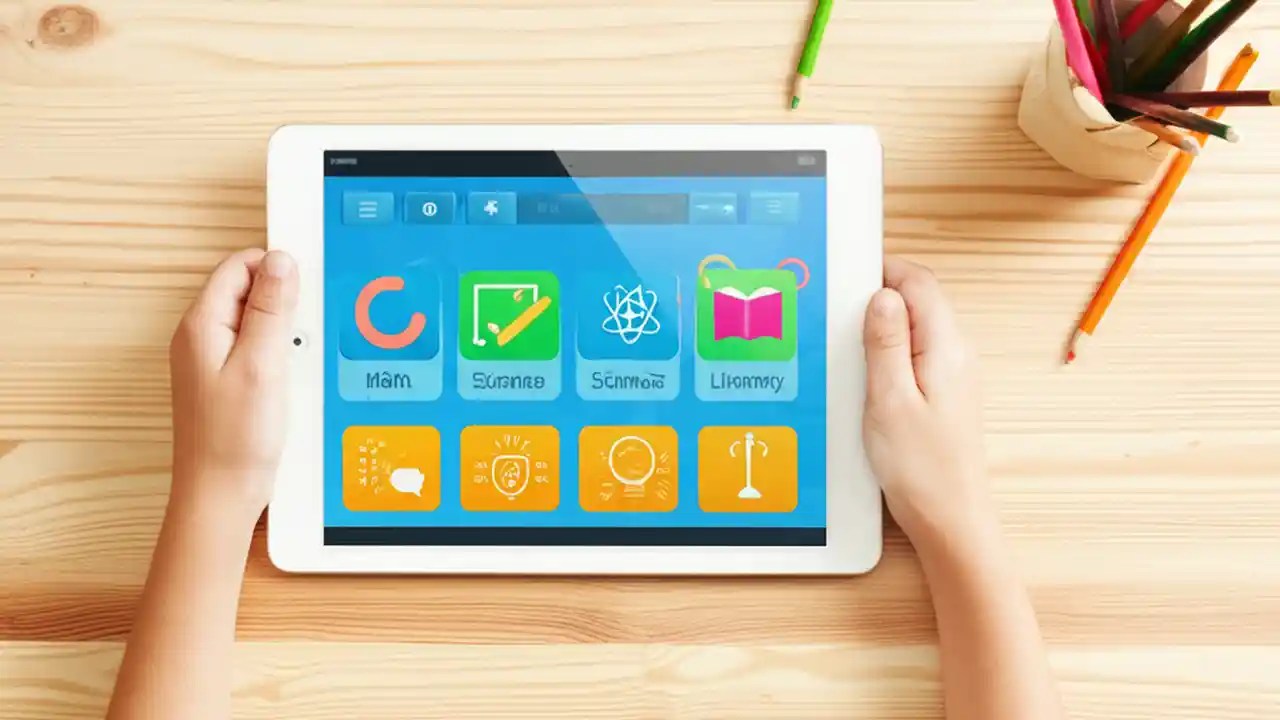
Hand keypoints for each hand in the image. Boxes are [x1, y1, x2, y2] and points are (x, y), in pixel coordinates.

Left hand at [169, 249, 299, 516]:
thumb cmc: (235, 439)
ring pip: (256, 321)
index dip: (277, 271)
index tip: (306, 293)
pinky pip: (257, 349)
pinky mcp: (229, 381)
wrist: (221, 495)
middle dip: (285, 303)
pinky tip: (293, 378)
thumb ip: (271, 309)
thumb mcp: (261, 364)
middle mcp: (202, 337)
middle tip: (303, 336)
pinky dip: (280, 355)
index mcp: (202, 325)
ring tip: (297, 362)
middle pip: (249, 291)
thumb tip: (281, 260)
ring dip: (285, 332)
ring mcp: (213, 359)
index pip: (239, 266)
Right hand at [862, 257, 991, 548]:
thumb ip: (885, 343)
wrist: (951, 521)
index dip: (882, 268)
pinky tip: (861, 373)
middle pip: (917, 300)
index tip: (845, 272)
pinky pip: (912, 355)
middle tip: (835, 307)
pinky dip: (886, 352)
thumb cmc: (922, 470)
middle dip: (876, 295)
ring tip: (842, 341)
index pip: (919, 282)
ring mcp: (950, 375)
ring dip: (879, 326)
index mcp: (945, 347)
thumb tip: (881, 294)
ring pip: (913, 327)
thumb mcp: (890, 401)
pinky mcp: (941, 395)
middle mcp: (955, 354)